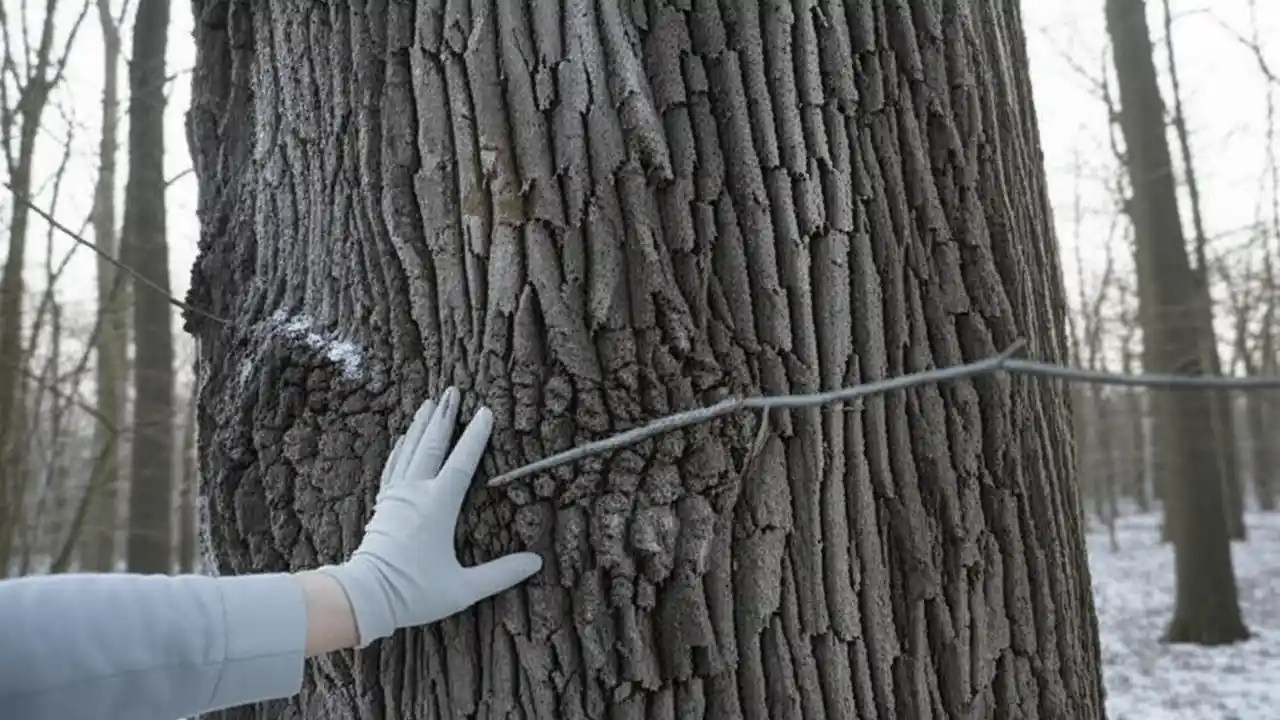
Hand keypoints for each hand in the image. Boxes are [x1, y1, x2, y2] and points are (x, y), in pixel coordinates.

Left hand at [317, 388, 541, 646]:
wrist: (364, 597)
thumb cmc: (414, 592)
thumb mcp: (462, 588)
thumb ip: (501, 573)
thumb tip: (536, 561)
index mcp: (438, 507)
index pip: (462, 462)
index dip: (475, 436)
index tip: (485, 410)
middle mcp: (416, 493)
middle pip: (433, 445)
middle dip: (445, 417)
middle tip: (453, 391)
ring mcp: (396, 497)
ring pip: (410, 450)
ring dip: (421, 425)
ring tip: (429, 402)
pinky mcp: (383, 505)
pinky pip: (393, 467)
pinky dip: (401, 449)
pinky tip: (404, 439)